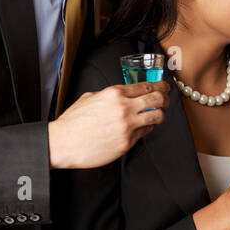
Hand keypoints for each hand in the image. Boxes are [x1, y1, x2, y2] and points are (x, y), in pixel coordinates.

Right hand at [48, 81, 168, 168]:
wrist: (63, 143)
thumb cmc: (73, 122)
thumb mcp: (90, 98)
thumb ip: (109, 95)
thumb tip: (123, 95)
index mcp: (114, 94)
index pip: (146, 86)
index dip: (159, 86)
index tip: (163, 87)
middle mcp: (124, 108)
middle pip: (157, 99)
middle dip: (165, 98)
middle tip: (165, 99)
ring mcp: (127, 126)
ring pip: (157, 116)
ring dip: (160, 114)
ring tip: (157, 114)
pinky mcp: (127, 142)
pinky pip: (145, 132)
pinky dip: (147, 128)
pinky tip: (143, 126)